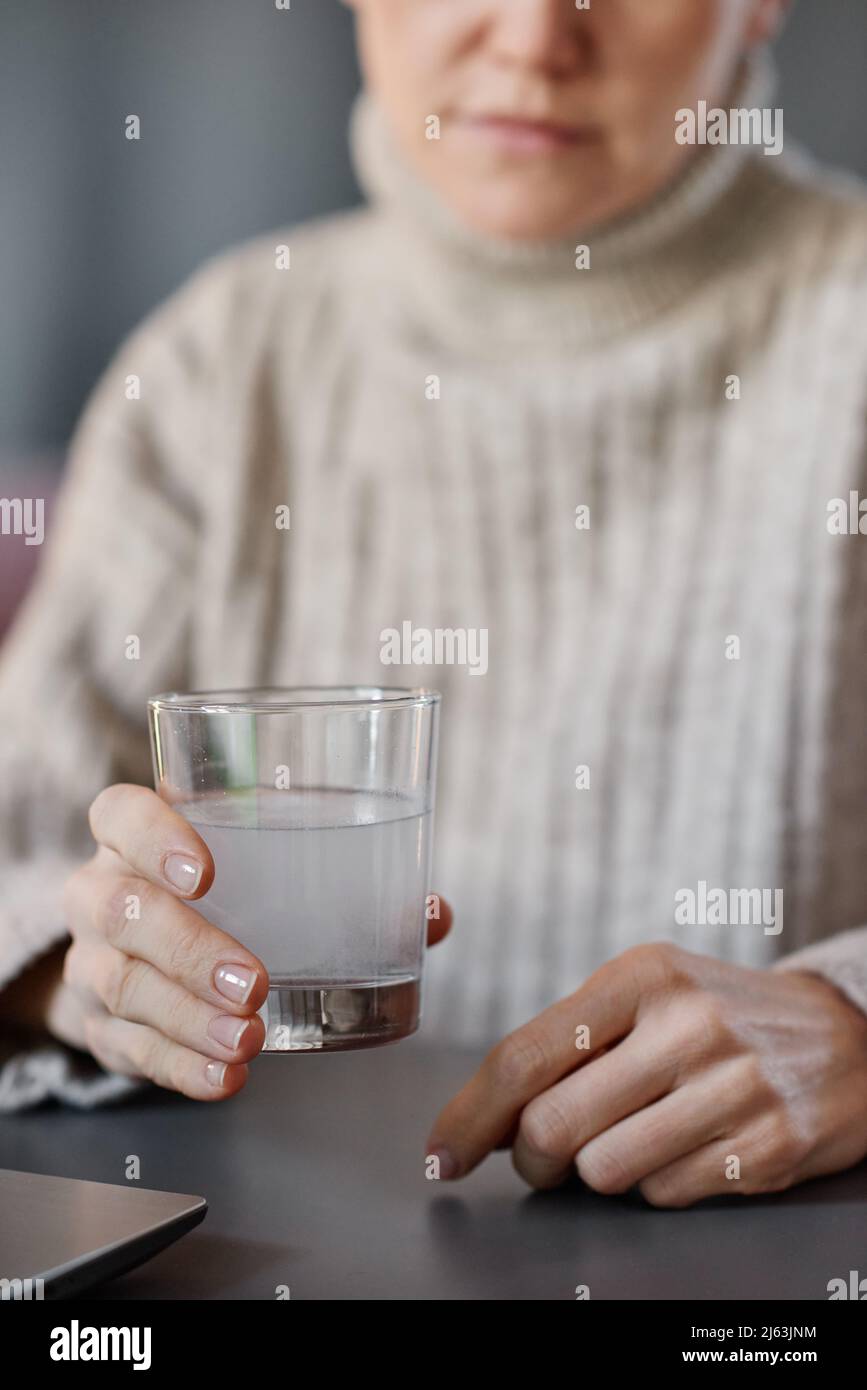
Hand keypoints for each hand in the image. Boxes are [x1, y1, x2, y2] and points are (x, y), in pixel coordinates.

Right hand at [45, 784, 450, 1100]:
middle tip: (254, 983)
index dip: (154, 837)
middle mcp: (103, 890)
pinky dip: (180, 1067)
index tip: (205, 871)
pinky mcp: (98, 1025)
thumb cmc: (228, 894)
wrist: (144, 950)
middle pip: (122, 909)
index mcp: (136, 834)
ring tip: (249, 1041)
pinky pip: (128, 1048)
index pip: (120, 815)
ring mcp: (92, 959)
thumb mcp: (272, 872)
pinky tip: (226, 1079)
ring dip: (189, 1018)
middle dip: (190, 949)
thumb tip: (434, 913)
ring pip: (122, 985)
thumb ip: (351, 886)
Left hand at [426, 942, 866, 1205]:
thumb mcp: (647, 994)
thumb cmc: (718, 1014)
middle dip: (529, 1158)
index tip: (440, 1154)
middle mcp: (686, 1025)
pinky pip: (666, 1195)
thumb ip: (569, 1041)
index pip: (525, 1055)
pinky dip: (659, 1184)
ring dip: (598, 1173)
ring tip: (628, 1140)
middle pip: (552, 1125)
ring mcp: (732, 1086)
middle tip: (541, 1158)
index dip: (470, 1116)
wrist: (843, 1034)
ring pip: (603, 1172)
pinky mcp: (770, 1145)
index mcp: (640, 976)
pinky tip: (687, 1147)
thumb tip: (488, 1118)